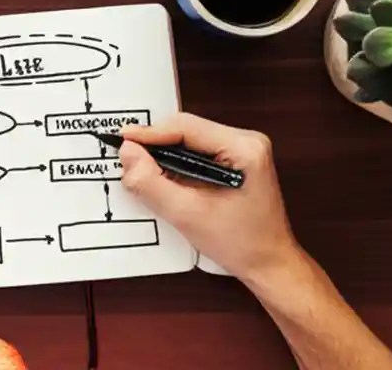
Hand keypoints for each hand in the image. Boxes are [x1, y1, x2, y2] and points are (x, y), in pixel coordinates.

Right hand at [119, 113, 300, 281]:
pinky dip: (177, 163)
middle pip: (186, 130)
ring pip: (189, 140)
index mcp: (243, 148)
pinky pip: (197, 152)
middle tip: (128, 162)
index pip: (186, 127)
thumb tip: (128, 153)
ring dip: (164, 155)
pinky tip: (163, 178)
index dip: (150, 134)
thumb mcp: (187, 215)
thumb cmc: (240, 244)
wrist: (269, 264)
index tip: (121, 141)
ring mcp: (243, 149)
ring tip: (141, 171)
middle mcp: (246, 141)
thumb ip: (152, 182)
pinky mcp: (237, 159)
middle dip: (155, 146)